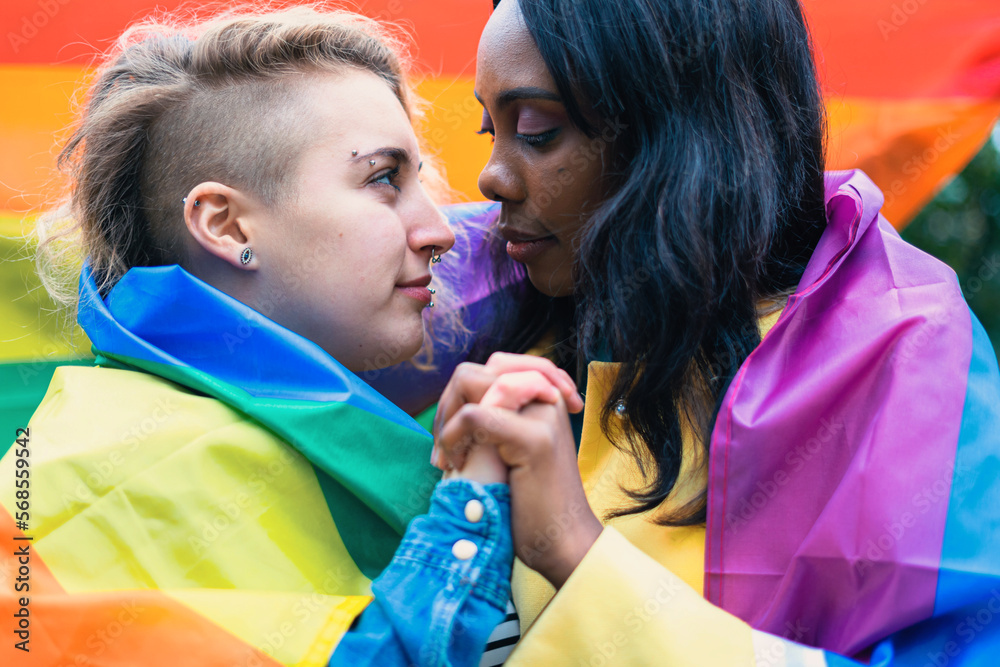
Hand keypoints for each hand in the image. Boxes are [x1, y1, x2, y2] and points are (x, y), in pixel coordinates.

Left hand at [436, 372, 602, 588]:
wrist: (563, 542)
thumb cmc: (532, 502)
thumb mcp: (508, 449)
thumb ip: (494, 417)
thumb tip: (454, 398)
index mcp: (544, 396)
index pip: (492, 366)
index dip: (460, 396)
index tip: (453, 438)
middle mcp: (546, 397)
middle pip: (476, 370)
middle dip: (447, 404)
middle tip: (443, 449)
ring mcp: (542, 415)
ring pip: (472, 382)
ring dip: (446, 419)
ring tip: (449, 459)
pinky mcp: (534, 439)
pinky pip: (474, 415)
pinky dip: (452, 437)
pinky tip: (455, 466)